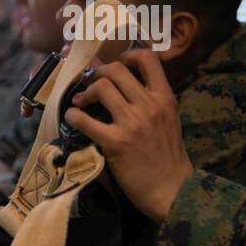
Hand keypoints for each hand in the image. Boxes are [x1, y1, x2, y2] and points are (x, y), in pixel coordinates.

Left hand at [62, 50, 193, 222]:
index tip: (117, 64)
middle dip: (98, 73)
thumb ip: (152, 101)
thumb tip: (127, 86)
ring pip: (101, 87)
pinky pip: (86, 120)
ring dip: (85, 92)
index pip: (147, 58)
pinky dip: (74, 116)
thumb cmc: (169, 156)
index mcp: (165, 98)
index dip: (127, 55)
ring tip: (80, 101)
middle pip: (116, 69)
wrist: (173, 189)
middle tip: (91, 84)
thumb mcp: (169, 120)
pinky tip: (72, 118)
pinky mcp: (115, 142)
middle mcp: (149, 105)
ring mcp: (132, 123)